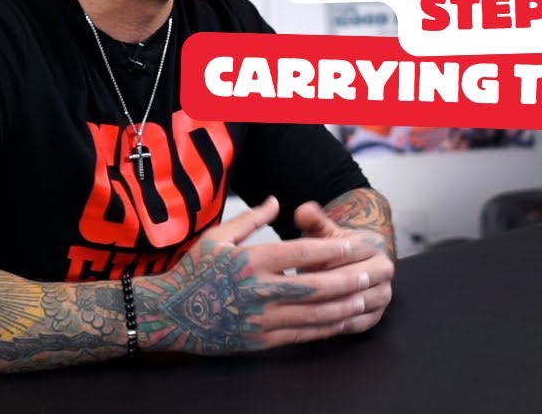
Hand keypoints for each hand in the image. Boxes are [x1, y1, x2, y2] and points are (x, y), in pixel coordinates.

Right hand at [136, 197, 391, 355]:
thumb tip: (276, 200)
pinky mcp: (259, 341)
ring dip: (342, 307)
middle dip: (347, 280)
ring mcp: (260, 319)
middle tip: (372, 274)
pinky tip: (340, 322)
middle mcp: (258, 291)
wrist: (169, 314)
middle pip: (313, 286)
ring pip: (311, 314)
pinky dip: (324, 329)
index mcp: (250, 261)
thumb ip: (251, 219)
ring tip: (365, 299)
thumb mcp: (217, 237)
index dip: (329, 250)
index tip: (353, 245)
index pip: (298, 254)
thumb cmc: (193, 271)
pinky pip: (299, 335)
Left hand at [292, 201, 394, 334]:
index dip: (326, 260)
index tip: (302, 265)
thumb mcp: (322, 232)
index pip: (351, 253)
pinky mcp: (376, 316)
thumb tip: (302, 210)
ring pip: (358, 304)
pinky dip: (338, 325)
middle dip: (330, 286)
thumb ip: (313, 221)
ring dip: (334, 308)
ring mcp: (383, 295)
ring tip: (306, 310)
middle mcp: (384, 270)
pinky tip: (316, 325)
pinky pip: (358, 324)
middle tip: (301, 293)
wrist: (349, 265)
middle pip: (357, 281)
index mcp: (373, 245)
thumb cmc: (330, 249)